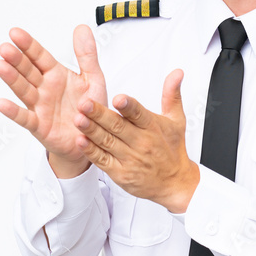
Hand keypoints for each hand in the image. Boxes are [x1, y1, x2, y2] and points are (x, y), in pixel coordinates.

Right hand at [0, 25, 106, 177]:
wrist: (93, 139)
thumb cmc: (91, 108)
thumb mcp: (93, 78)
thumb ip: (87, 55)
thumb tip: (82, 27)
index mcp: (56, 75)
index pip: (39, 56)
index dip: (28, 45)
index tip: (15, 33)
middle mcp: (44, 89)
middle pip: (28, 71)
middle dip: (17, 59)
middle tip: (5, 48)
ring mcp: (40, 107)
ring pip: (24, 90)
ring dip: (12, 79)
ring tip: (0, 66)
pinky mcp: (40, 126)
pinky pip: (25, 118)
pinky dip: (13, 112)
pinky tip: (2, 103)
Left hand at [74, 69, 198, 212]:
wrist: (175, 182)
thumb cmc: (173, 149)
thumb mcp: (177, 120)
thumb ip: (172, 94)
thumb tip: (176, 73)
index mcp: (152, 127)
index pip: (139, 114)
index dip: (129, 106)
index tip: (118, 98)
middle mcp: (141, 142)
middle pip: (118, 126)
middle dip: (99, 114)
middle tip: (85, 103)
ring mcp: (130, 158)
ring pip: (107, 142)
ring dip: (91, 130)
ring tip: (78, 119)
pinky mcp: (120, 173)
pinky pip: (103, 160)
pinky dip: (91, 151)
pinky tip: (81, 141)